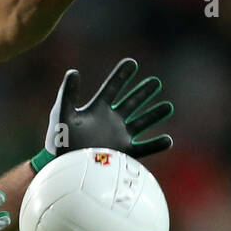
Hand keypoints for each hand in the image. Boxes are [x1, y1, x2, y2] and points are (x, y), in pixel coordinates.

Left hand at [32, 58, 172, 171]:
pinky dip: (155, 145)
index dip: (122, 75)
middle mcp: (110, 122)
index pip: (112, 88)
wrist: (66, 167)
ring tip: (168, 106)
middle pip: (130, 103)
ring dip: (154, 115)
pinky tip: (168, 140)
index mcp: (97, 110)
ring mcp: (117, 138)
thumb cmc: (61, 141)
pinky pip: (143, 149)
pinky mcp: (122, 154)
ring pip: (140, 123)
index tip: (132, 62)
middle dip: (143, 92)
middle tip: (156, 82)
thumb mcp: (63, 114)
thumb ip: (68, 93)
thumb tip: (73, 72)